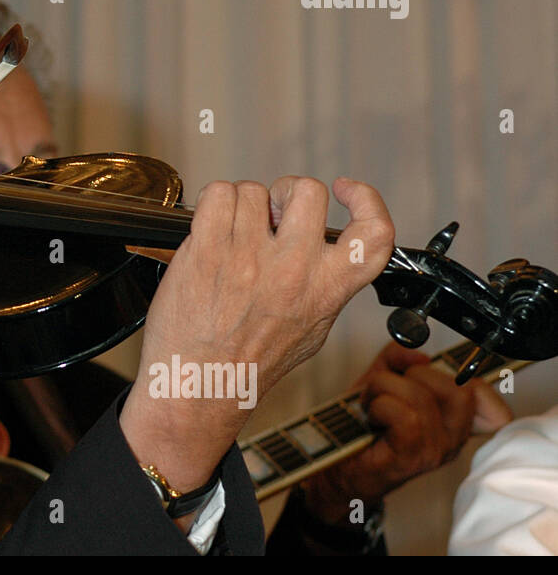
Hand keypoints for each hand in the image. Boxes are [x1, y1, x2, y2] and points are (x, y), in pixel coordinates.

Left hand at [120, 176, 394, 493]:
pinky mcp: (207, 249)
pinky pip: (217, 194)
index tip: (346, 189)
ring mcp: (248, 256)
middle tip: (272, 214)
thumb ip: (324, 288)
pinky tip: (210, 228)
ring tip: (232, 236)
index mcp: (325, 289)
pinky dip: (212, 203)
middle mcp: (292, 269)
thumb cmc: (248, 363)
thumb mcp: (311, 331)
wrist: (199, 384)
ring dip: (241, 206)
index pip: (374, 234)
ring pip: (252, 190)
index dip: (368, 200)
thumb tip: (326, 255)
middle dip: (286, 193)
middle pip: (306, 191)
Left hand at [300, 342, 512, 523]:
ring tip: (371, 401)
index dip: (475, 383)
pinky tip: (371, 414)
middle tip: (390, 385)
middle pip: (460, 391)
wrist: (339, 461)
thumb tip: (418, 353)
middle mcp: (452, 440)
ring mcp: (436, 451)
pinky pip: (407, 418)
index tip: (433, 372)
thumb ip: (400, 357)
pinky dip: (380, 405)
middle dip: (417, 375)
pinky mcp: (413, 457)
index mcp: (453, 423)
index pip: (494, 408)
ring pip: (422, 399)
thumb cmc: (363, 424)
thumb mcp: (383, 378)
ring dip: (384, 388)